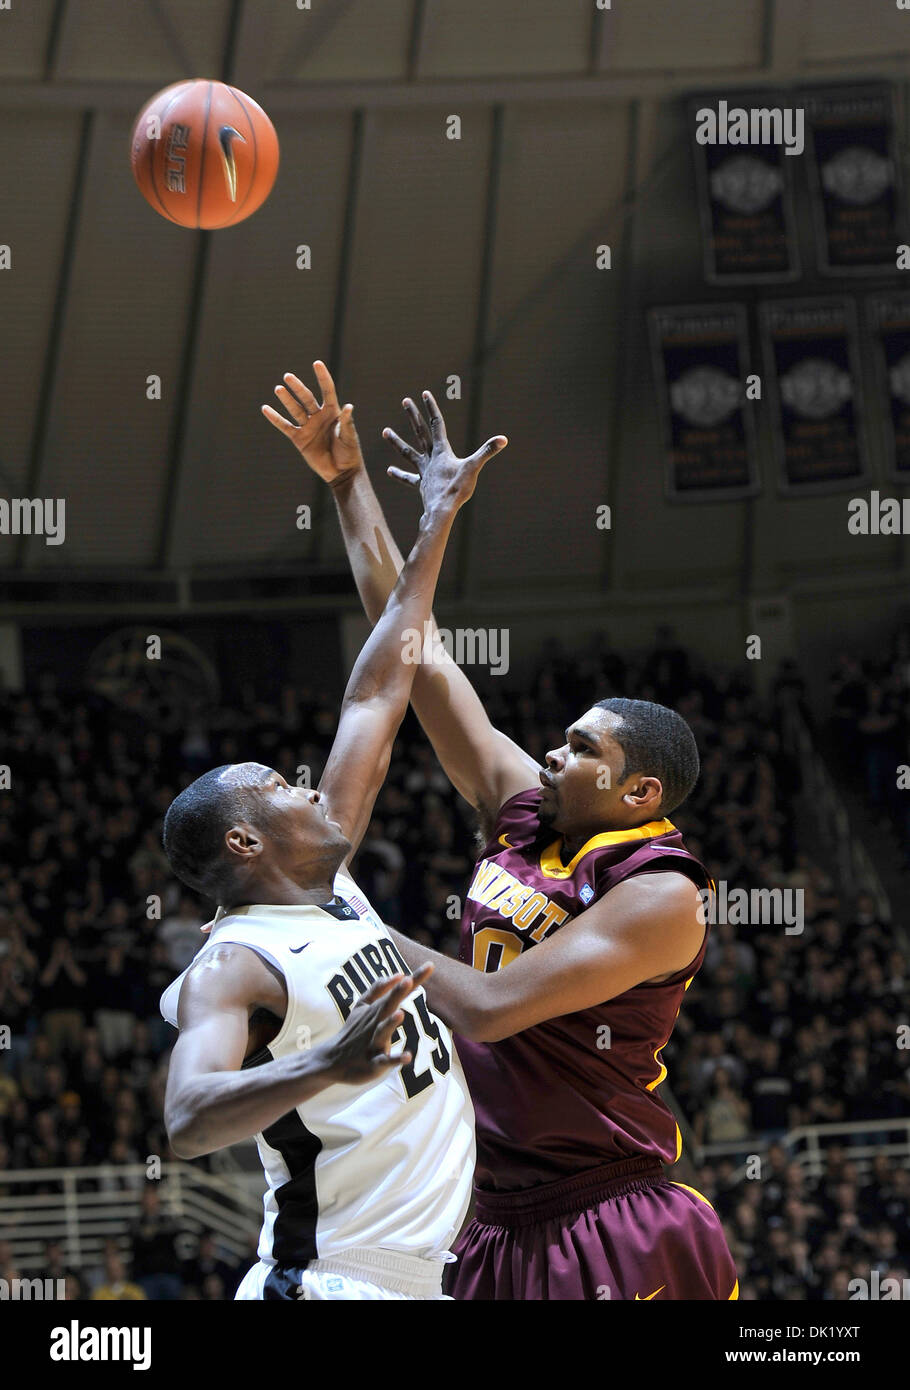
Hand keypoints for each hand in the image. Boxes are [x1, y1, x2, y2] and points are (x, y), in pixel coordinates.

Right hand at [262, 360, 362, 485]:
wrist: (341, 472)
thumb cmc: (349, 453)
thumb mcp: (350, 437)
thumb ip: (347, 422)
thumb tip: (348, 406)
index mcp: (333, 412)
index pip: (327, 390)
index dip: (322, 377)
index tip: (317, 363)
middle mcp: (319, 416)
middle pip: (306, 398)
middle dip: (298, 387)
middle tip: (288, 376)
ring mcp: (308, 427)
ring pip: (295, 410)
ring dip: (287, 400)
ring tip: (279, 388)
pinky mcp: (299, 439)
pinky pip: (285, 426)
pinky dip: (275, 418)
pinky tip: (266, 408)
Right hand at [321, 965, 432, 1085]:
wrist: (333, 1060)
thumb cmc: (353, 1031)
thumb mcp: (362, 1006)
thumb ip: (379, 989)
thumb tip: (399, 974)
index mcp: (378, 1009)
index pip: (398, 991)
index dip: (415, 979)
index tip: (430, 965)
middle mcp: (376, 1023)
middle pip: (388, 1006)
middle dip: (397, 993)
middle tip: (408, 980)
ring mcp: (373, 1042)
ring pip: (383, 1031)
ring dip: (390, 1023)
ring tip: (400, 1014)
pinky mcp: (373, 1063)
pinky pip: (384, 1061)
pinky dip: (394, 1060)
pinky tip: (408, 1057)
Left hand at [383, 391, 506, 519]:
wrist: (442, 510)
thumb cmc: (457, 489)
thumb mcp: (474, 468)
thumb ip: (487, 451)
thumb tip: (503, 439)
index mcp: (442, 451)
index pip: (437, 425)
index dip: (432, 408)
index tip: (424, 393)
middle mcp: (430, 459)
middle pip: (420, 433)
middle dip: (413, 416)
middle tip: (405, 401)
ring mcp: (424, 471)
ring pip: (408, 453)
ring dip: (397, 441)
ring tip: (385, 431)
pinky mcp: (421, 485)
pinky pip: (408, 478)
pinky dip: (399, 474)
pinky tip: (389, 471)